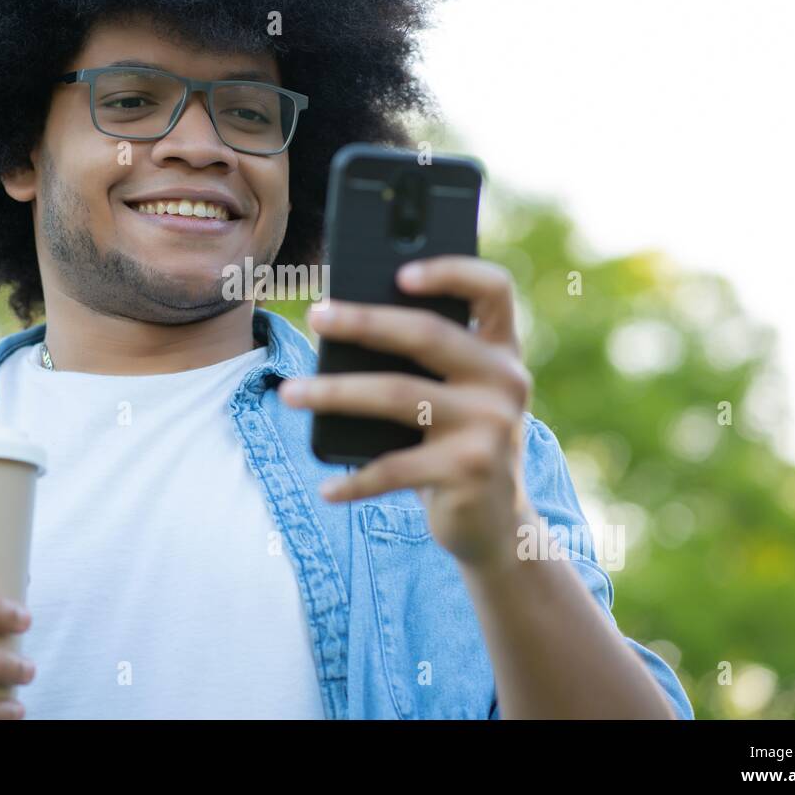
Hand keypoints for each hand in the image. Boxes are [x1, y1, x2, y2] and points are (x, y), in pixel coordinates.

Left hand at [278, 255, 535, 570]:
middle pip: (428, 334)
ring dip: (334, 392)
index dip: (451, 271)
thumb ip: (421, 363)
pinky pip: (394, 468)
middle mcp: (505, 382)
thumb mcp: (453, 396)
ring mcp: (491, 427)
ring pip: (397, 395)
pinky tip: (326, 487)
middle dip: (364, 322)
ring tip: (289, 393)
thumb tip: (339, 327)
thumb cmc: (455, 443)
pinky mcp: (469, 472)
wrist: (496, 524)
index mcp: (501, 350)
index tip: (400, 271)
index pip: (492, 289)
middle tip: (317, 315)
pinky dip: (354, 480)